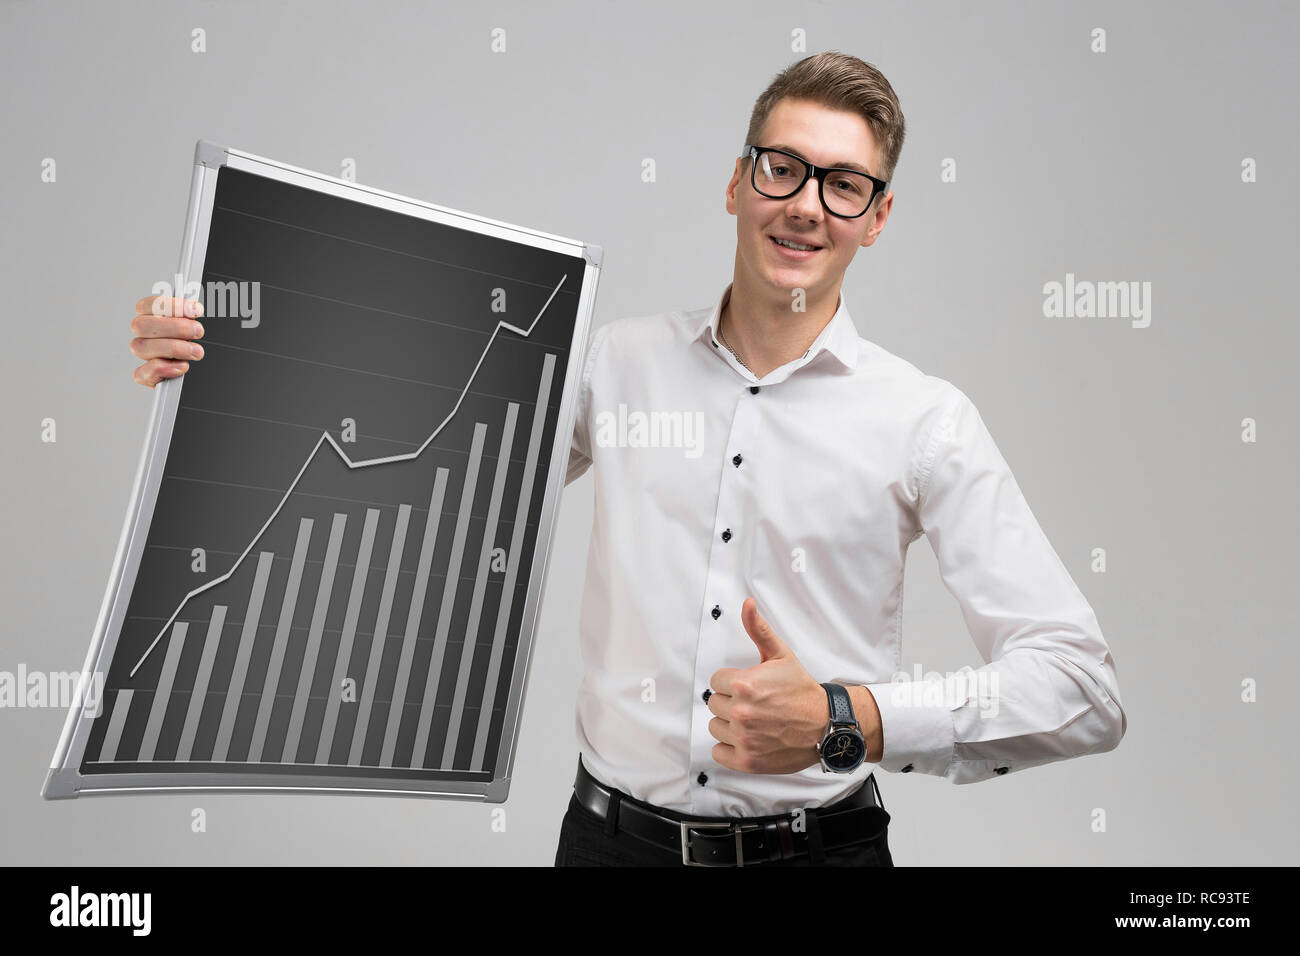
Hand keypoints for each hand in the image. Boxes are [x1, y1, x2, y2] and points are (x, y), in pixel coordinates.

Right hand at [130, 294, 204, 386]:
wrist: (208, 374)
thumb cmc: (200, 344)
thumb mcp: (199, 327)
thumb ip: (192, 316)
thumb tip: (196, 308)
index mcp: (152, 318)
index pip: (146, 305)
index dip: (169, 305)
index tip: (195, 309)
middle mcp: (144, 336)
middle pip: (141, 325)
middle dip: (174, 327)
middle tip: (198, 331)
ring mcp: (145, 356)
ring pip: (141, 347)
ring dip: (173, 348)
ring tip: (196, 351)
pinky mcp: (148, 377)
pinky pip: (142, 373)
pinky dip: (162, 369)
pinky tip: (182, 366)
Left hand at [706, 597, 828, 772]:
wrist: (826, 725)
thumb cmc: (802, 690)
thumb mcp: (781, 655)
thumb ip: (758, 630)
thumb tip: (747, 605)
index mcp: (744, 685)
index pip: (716, 681)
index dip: (732, 682)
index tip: (750, 687)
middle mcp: (741, 712)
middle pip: (714, 704)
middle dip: (730, 702)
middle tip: (754, 705)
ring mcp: (743, 738)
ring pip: (715, 727)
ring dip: (729, 725)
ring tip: (753, 722)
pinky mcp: (747, 761)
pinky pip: (719, 753)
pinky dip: (730, 749)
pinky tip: (747, 740)